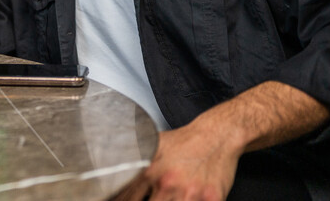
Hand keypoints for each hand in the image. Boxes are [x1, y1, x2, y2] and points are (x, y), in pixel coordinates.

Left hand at [113, 124, 241, 200]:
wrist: (217, 136)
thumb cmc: (185, 142)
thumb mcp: (153, 145)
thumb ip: (134, 158)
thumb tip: (112, 164)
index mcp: (150, 171)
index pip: (128, 197)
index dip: (122, 200)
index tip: (119, 200)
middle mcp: (168, 184)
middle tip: (154, 196)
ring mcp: (190, 195)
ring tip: (170, 196)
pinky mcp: (211, 200)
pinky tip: (186, 197)